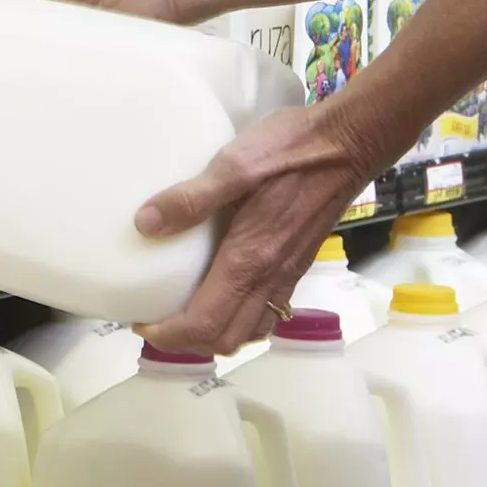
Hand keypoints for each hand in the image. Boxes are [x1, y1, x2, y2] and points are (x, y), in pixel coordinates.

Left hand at [133, 100, 381, 355]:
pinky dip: (239, 318)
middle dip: (188, 342)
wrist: (347, 145)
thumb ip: (191, 197)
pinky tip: (221, 290)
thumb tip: (144, 224)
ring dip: (214, 333)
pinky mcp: (297, 263)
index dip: (170, 335)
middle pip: (227, 337)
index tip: (139, 323)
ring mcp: (287, 274)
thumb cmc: (289, 152)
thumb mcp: (233, 165)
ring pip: (250, 329)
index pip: (207, 322)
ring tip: (181, 309)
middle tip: (154, 318)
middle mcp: (271, 277)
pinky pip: (267, 311)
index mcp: (250, 259)